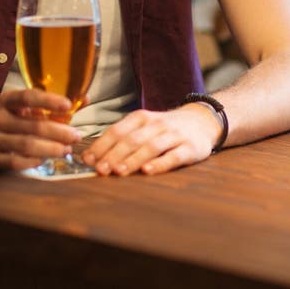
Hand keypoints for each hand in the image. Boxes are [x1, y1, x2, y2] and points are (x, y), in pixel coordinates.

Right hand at [0, 88, 80, 170]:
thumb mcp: (16, 104)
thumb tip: (83, 100)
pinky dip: (32, 161)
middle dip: (57, 132)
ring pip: (25, 146)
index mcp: (5, 100)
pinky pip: (14, 162)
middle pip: (31, 126)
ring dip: (49, 149)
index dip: (48, 100)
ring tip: (66, 149)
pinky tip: (45, 159)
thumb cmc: (0, 115)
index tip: (68, 104)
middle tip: (75, 135)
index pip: (28, 97)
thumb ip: (46, 104)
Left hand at [81, 104, 219, 175]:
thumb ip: (123, 139)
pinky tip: (148, 171)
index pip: (117, 130)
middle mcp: (155, 124)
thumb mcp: (144, 126)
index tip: (87, 160)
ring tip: (119, 171)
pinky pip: (173, 156)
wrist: (202, 120)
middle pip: (131, 139)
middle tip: (100, 170)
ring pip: (150, 147)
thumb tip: (94, 157)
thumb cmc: (164, 128)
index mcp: (140, 118)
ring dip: (133, 159)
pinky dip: (160, 164)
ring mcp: (173, 135)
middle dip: (113, 155)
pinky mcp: (189, 148)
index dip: (101, 145)